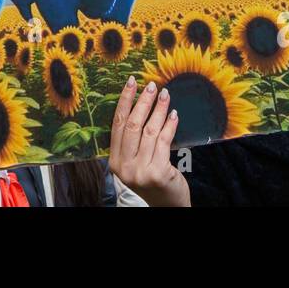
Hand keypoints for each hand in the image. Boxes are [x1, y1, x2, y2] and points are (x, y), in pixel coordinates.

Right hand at [107, 77, 189, 206]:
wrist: (167, 205)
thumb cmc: (151, 178)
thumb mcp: (134, 162)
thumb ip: (132, 142)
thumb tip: (139, 104)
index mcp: (115, 162)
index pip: (117, 125)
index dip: (125, 101)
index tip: (131, 83)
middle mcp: (124, 167)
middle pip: (132, 125)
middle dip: (142, 102)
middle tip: (151, 86)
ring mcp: (140, 171)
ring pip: (149, 131)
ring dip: (159, 110)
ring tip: (165, 95)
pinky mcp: (158, 173)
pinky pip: (164, 141)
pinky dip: (169, 125)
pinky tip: (174, 115)